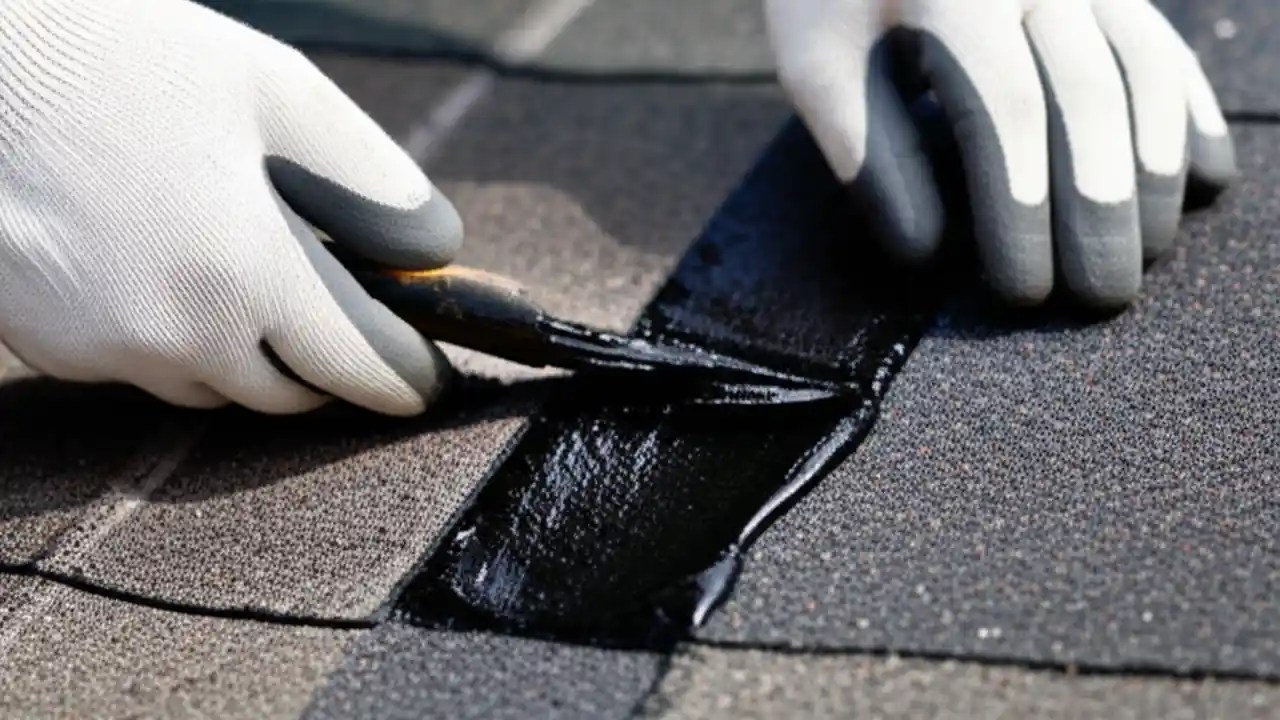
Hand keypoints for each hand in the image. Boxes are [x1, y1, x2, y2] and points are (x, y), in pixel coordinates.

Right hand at [0, 0, 462, 414]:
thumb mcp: (277, 92)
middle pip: (285, 391)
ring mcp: (104, 350)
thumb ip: (371, 178)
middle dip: (322, 364)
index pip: (355, 367)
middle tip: (334, 316)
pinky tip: (156, 268)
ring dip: (243, 353)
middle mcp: (175, 334)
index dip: (401, 380)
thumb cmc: (128, 60)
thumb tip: (436, 250)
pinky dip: (170, 337)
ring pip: (211, 387)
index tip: (423, 384)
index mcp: (245, 274)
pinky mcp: (51, 348)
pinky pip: (142, 366)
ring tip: (238, 275)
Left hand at [765, 0, 1236, 307]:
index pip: (1005, 111)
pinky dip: (1186, 111)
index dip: (1022, 210)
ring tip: (1151, 249)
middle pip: (1090, 97)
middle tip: (1102, 296)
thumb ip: (867, 151)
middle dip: (1102, 207)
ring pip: (1142, 68)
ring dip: (1155, 166)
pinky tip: (1206, 173)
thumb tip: (926, 255)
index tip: (1024, 290)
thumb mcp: (819, 67)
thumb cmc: (830, 0)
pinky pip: (1160, 44)